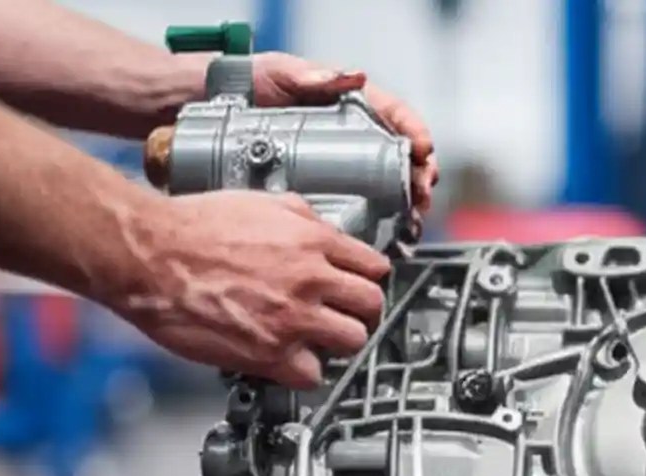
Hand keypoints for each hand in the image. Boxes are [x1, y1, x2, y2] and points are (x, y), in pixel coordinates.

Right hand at [115, 191, 388, 387]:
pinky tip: (292, 360)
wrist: (150, 255)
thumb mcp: (259, 203)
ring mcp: (293, 318)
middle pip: (372, 305)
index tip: (361, 285)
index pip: (374, 265)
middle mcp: (310, 279)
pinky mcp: (269, 353)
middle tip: (348, 315)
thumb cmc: (191, 227)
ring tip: (322, 339)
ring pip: (353, 341)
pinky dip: (305, 371)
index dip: (369, 277)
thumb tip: (322, 229)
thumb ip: (300, 218)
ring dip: (340, 342)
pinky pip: (312, 374)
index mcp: (311, 241)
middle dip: (362, 311)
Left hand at [249, 52, 438, 217]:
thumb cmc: (257, 83)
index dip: (416, 132)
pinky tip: (390, 232)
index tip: (423, 150)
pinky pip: (365, 201)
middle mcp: (359, 132)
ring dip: (408, 201)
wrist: (221, 107)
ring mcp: (349, 161)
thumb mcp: (283, 73)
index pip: (398, 116)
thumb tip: (354, 76)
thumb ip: (313, 76)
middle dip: (419, 175)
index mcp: (355, 103)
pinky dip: (382, 218)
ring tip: (413, 218)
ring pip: (392, 182)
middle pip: (403, 154)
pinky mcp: (334, 186)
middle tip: (422, 193)